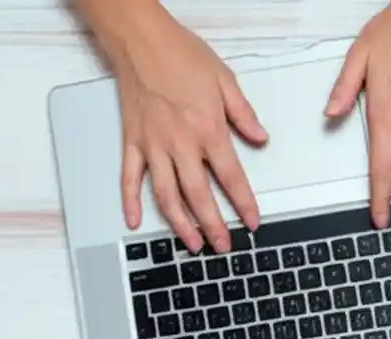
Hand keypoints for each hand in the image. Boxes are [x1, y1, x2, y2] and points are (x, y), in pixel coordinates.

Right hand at [110, 6, 266, 252]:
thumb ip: (244, 114)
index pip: (231, 177)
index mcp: (208, 130)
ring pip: (166, 194)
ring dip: (180, 223)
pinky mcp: (131, 141)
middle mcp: (180, 143)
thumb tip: (261, 139)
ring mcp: (152, 145)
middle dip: (213, 225)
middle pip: (199, 195)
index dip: (243, 204)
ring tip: (192, 243)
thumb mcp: (226, 81)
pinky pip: (129, 177)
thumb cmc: (182, 55)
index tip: (252, 223)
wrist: (141, 40)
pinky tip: (135, 221)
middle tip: (223, 246)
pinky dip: (130, 201)